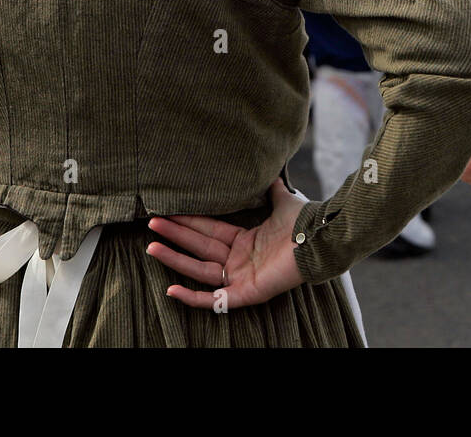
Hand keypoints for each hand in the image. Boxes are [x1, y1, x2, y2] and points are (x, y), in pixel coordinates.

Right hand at [147, 178, 303, 308]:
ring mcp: (240, 278)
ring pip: (198, 270)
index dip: (190, 221)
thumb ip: (273, 190)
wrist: (319, 239)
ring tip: (151, 246)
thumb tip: (269, 171)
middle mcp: (239, 260)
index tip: (169, 210)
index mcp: (245, 240)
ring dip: (174, 259)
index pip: (210, 230)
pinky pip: (213, 300)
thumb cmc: (303, 223)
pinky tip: (170, 289)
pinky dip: (191, 297)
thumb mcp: (283, 202)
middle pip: (199, 247)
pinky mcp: (245, 294)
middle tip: (151, 222)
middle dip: (175, 234)